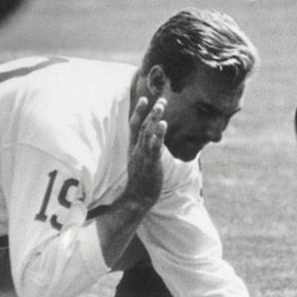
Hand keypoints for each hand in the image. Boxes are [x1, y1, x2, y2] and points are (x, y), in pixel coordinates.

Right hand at [123, 95, 166, 209]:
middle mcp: (136, 149)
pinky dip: (158, 134)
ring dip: (154, 118)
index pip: (134, 125)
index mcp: (133, 147)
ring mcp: (142, 155)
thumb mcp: (140, 161)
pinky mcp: (149, 163)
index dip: (138, 111)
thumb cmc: (140, 180)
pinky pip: (153, 146)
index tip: (144, 98)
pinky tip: (163, 125)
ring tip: (161, 106)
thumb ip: (145, 148)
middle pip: (142, 126)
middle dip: (151, 111)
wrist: (136, 198)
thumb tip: (153, 139)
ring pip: (147, 133)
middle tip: (161, 99)